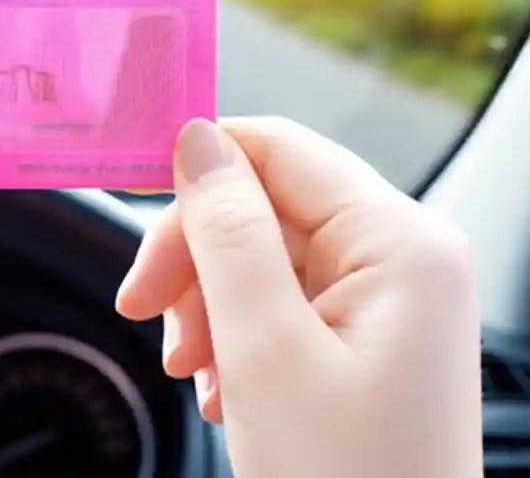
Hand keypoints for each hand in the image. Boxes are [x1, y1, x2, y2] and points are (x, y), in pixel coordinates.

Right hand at [116, 118, 481, 477]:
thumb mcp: (265, 349)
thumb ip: (227, 233)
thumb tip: (198, 142)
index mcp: (400, 242)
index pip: (279, 148)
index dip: (197, 163)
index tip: (125, 188)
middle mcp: (405, 258)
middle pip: (265, 207)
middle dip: (195, 256)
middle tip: (142, 308)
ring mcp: (389, 302)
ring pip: (264, 259)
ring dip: (209, 305)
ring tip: (195, 371)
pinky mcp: (368, 340)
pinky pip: (283, 304)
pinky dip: (236, 336)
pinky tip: (225, 387)